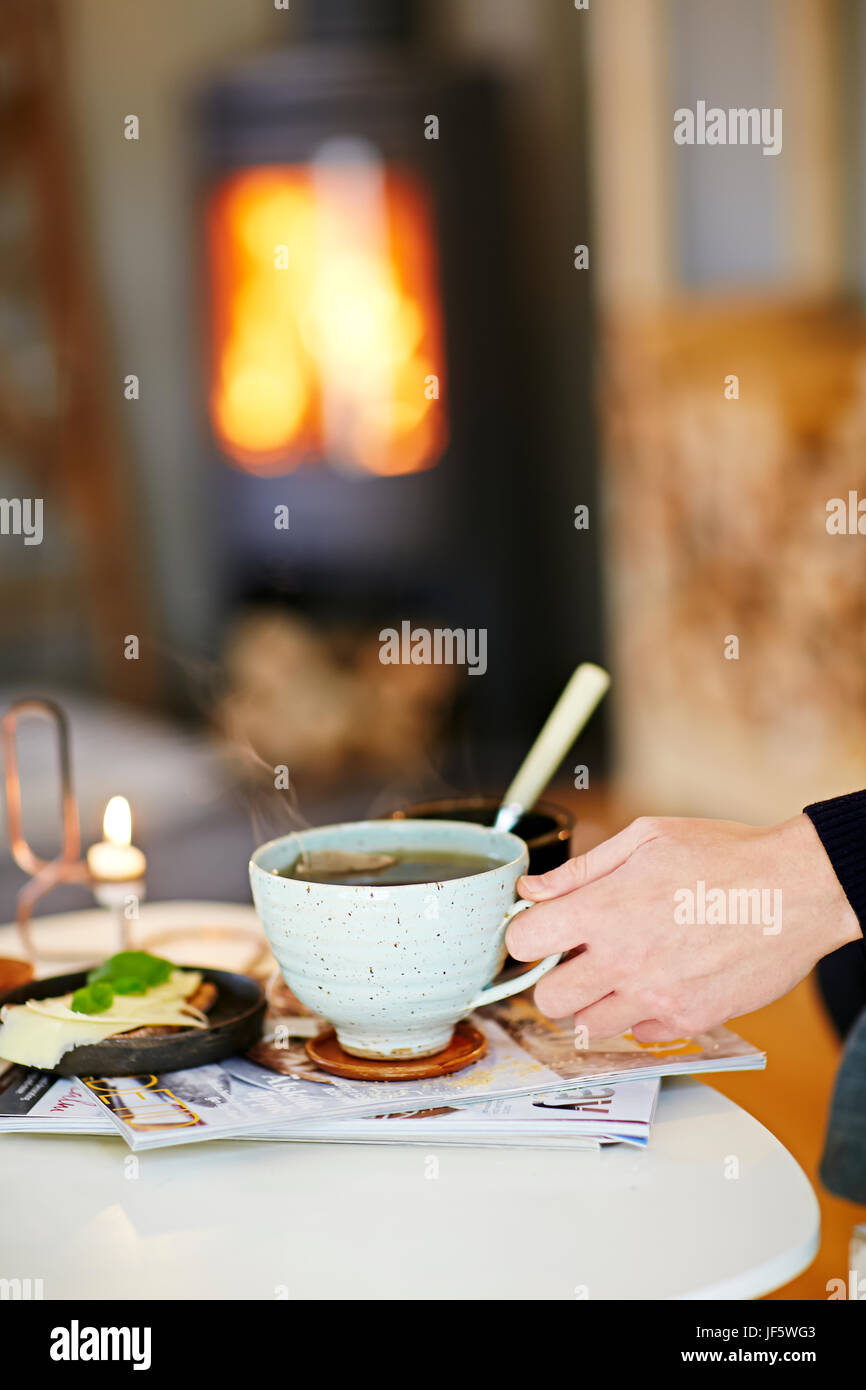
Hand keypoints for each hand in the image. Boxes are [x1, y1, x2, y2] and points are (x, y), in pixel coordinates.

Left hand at [506, 814, 860, 1041]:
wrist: (796, 890)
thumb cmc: (725, 855)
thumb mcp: (646, 839)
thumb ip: (582, 870)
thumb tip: (533, 888)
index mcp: (603, 910)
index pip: (523, 941)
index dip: (529, 933)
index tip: (544, 930)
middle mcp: (622, 960)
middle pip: (548, 998)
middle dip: (556, 977)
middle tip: (581, 958)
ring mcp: (654, 996)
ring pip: (589, 1026)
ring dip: (596, 1002)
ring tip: (623, 972)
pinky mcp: (688, 1019)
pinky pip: (639, 1035)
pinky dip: (642, 1015)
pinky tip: (661, 982)